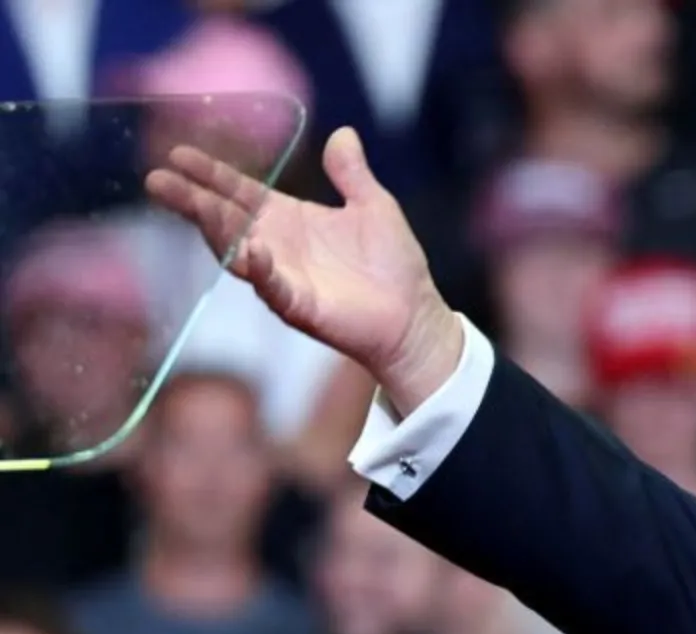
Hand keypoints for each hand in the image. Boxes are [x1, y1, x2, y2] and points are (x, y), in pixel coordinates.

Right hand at [146, 127, 462, 412]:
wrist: (416, 317)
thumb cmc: (394, 266)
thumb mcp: (375, 207)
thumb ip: (352, 174)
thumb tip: (343, 134)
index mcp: (289, 218)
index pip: (240, 190)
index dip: (211, 173)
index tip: (179, 154)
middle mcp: (276, 246)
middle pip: (224, 219)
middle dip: (192, 200)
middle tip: (158, 180)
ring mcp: (283, 277)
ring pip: (237, 251)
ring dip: (217, 229)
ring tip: (196, 204)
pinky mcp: (299, 306)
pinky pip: (273, 287)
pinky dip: (261, 269)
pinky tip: (252, 251)